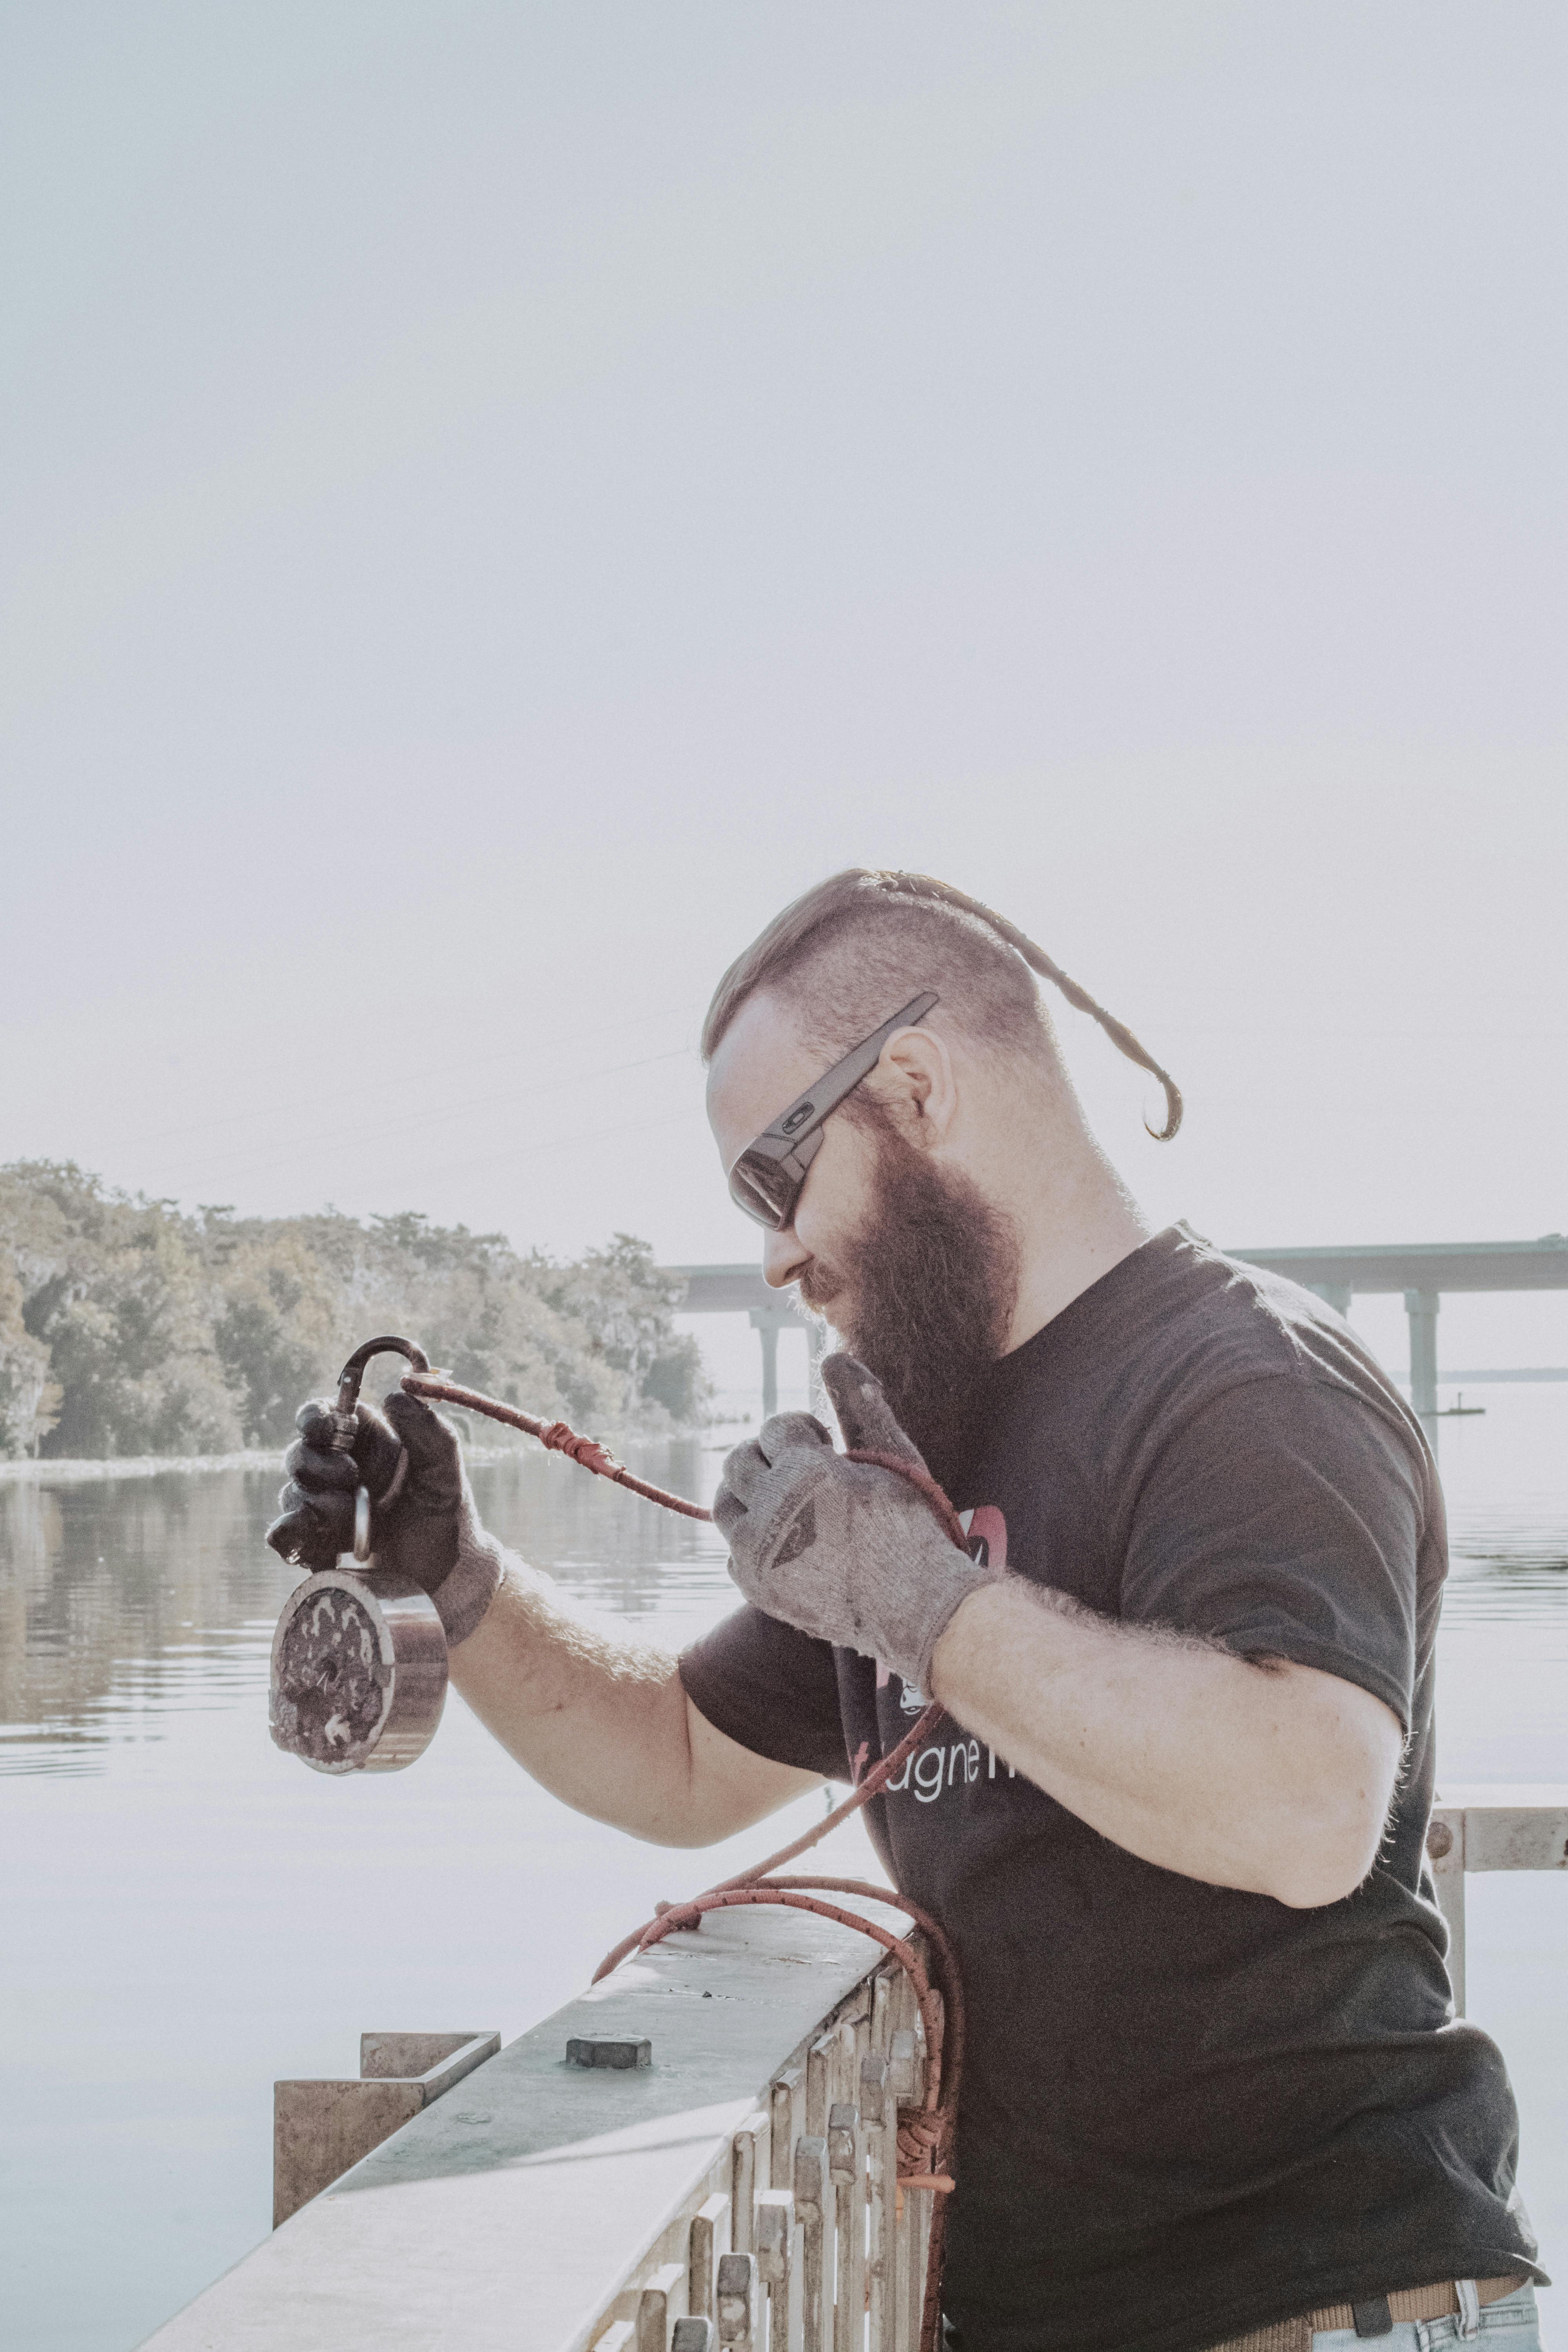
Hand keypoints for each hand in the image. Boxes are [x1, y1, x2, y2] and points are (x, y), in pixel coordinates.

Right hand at [266, 1388, 503, 1645]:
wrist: (444, 1578)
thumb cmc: (445, 1517)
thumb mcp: (445, 1474)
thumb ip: (429, 1432)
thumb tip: (396, 1394)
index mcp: (366, 1443)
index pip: (323, 1415)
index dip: (315, 1417)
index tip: (325, 1428)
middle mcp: (339, 1470)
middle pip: (299, 1453)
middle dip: (319, 1466)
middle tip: (352, 1479)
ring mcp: (323, 1507)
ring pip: (291, 1493)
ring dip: (317, 1504)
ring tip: (353, 1521)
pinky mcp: (315, 1542)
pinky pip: (282, 1533)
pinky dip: (293, 1535)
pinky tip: (322, 1543)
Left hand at [712, 1353, 998, 1692]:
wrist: (916, 1607)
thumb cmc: (910, 1525)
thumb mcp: (891, 1457)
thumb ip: (859, 1404)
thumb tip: (831, 1356)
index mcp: (804, 1473)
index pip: (775, 1428)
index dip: (800, 1431)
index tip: (822, 1443)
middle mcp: (771, 1512)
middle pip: (737, 1461)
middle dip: (766, 1456)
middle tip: (800, 1469)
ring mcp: (759, 1555)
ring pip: (724, 1505)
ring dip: (748, 1494)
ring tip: (785, 1500)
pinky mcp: (757, 1589)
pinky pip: (733, 1553)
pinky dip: (752, 1541)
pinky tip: (788, 1542)